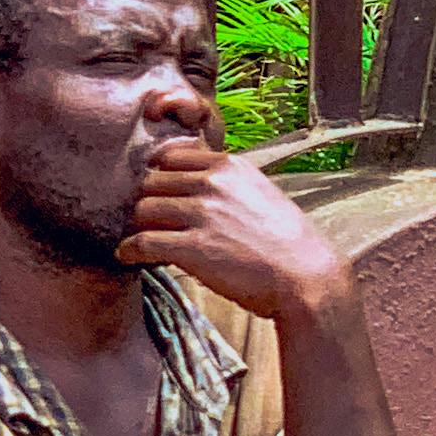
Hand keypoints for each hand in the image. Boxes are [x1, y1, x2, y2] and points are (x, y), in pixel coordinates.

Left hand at [119, 139, 351, 326]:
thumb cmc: (287, 243)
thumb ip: (227, 183)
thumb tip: (196, 183)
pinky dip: (129, 250)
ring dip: (137, 228)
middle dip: (146, 204)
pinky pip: (142, 242)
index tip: (156, 194)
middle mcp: (213, 183)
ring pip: (143, 210)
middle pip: (151, 183)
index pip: (170, 157)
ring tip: (139, 243)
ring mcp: (202, 214)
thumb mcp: (260, 193)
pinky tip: (128, 257)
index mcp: (229, 165)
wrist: (306, 277)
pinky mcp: (193, 247)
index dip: (158, 177)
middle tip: (146, 224)